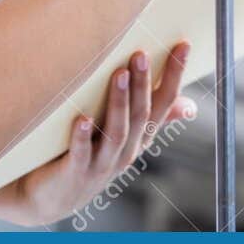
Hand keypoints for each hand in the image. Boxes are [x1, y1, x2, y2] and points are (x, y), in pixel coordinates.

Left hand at [1, 42, 195, 227]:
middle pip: (141, 114)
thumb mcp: (127, 139)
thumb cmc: (91, 157)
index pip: (164, 103)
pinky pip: (81, 154)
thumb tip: (190, 107)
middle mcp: (127, 151)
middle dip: (143, 83)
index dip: (175, 75)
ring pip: (117, 132)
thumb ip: (155, 120)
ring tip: (119, 74)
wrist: (53, 198)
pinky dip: (82, 137)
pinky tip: (81, 119)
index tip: (183, 45)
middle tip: (140, 53)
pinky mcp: (75, 174)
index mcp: (140, 138)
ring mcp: (102, 164)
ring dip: (119, 103)